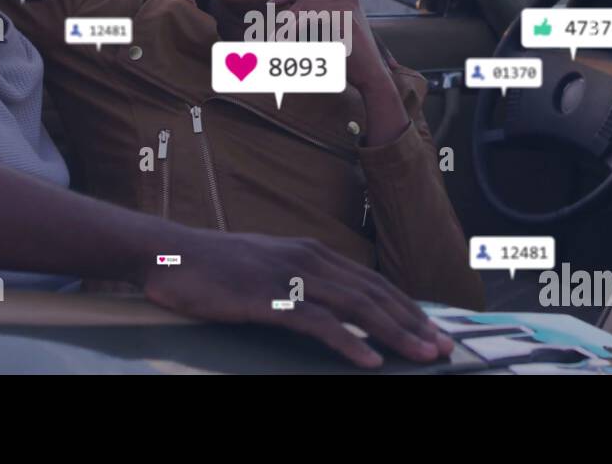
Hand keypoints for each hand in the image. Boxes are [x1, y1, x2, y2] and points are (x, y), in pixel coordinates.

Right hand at [143, 229, 452, 367]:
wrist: (168, 253)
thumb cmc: (214, 266)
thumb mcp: (267, 267)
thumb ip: (301, 281)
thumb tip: (332, 306)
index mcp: (312, 252)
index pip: (372, 282)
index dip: (407, 308)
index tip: (433, 331)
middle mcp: (308, 258)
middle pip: (374, 294)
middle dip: (414, 323)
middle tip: (443, 349)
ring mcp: (289, 276)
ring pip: (356, 307)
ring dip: (394, 334)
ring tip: (421, 356)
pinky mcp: (268, 297)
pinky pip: (317, 323)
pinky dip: (348, 341)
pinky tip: (368, 359)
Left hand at [269, 0, 385, 89]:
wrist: (372, 77)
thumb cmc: (350, 63)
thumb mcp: (329, 39)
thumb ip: (313, 26)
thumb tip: (286, 20)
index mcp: (346, 1)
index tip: (271, 4)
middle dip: (286, 8)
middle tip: (270, 23)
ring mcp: (349, 6)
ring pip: (307, 6)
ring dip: (289, 22)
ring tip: (277, 38)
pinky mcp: (346, 18)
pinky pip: (312, 16)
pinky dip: (296, 27)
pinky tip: (287, 39)